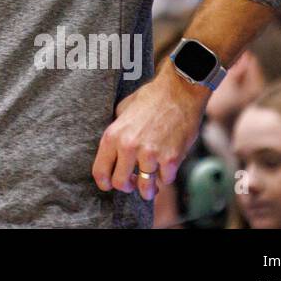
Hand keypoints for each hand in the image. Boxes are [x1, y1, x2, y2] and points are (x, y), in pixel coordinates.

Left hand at [91, 68, 206, 201]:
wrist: (179, 91)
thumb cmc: (150, 98)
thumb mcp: (122, 110)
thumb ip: (117, 132)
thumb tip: (112, 151)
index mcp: (113, 135)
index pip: (100, 171)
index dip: (104, 183)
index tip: (109, 185)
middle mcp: (129, 147)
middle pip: (121, 184)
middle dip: (127, 186)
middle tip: (133, 183)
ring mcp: (150, 154)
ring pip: (145, 188)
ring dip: (148, 189)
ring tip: (150, 186)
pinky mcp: (171, 158)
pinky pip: (165, 180)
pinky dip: (166, 176)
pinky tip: (166, 167)